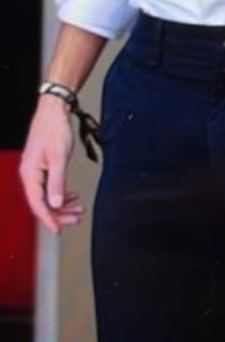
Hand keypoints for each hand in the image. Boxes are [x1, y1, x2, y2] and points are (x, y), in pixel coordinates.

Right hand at [19, 95, 84, 233]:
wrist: (53, 111)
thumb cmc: (54, 130)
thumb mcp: (59, 157)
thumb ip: (57, 181)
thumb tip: (56, 203)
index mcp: (30, 175)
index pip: (37, 204)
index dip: (48, 218)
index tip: (59, 229)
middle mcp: (30, 175)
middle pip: (42, 203)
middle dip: (60, 213)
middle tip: (77, 218)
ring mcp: (35, 171)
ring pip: (47, 196)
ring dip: (62, 205)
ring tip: (79, 209)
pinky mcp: (42, 167)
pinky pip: (49, 187)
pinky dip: (61, 194)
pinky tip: (72, 196)